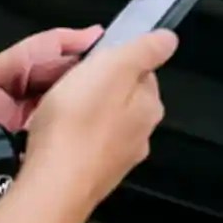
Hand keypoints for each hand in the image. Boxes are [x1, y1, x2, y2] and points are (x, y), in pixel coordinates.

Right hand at [20, 30, 177, 209]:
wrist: (53, 184)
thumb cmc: (79, 122)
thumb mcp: (114, 67)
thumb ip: (145, 50)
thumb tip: (169, 39)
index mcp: (150, 107)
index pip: (142, 73)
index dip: (116, 61)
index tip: (93, 62)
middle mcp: (141, 135)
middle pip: (122, 99)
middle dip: (100, 89)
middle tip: (71, 85)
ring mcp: (118, 160)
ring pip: (104, 124)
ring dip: (85, 115)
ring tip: (58, 110)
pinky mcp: (92, 176)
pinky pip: (84, 147)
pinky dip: (72, 139)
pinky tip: (54, 137)